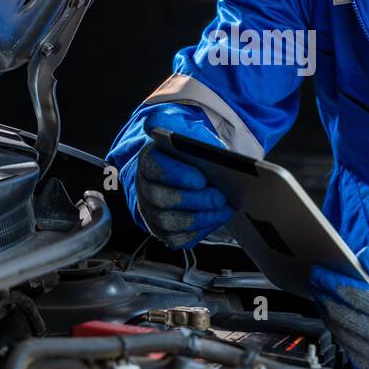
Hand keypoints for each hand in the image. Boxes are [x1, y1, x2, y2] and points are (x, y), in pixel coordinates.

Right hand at [133, 108, 233, 249]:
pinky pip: (177, 238)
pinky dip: (199, 232)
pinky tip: (216, 219)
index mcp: (148, 161)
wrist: (189, 171)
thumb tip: (174, 130)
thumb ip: (184, 130)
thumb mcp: (188, 133)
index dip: (178, 175)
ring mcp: (151, 212)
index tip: (201, 179)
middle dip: (194, 200)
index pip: (155, 169)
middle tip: (219, 197)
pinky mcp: (162, 230)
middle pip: (161, 199)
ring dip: (199, 218)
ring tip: (224, 210)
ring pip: (168, 223)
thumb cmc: (189, 153)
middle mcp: (144, 188)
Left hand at [309, 249, 368, 368]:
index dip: (334, 282)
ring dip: (326, 311)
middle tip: (314, 278)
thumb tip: (363, 257)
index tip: (319, 270)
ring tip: (320, 292)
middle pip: (343, 316)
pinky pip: (347, 345)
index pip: (358, 297)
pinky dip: (338, 327)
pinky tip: (334, 312)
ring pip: (340, 333)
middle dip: (324, 294)